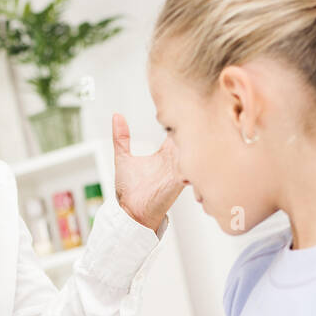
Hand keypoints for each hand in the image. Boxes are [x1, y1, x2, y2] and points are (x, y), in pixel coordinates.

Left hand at [111, 112, 183, 233]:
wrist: (130, 213)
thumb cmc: (129, 191)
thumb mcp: (123, 158)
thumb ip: (121, 138)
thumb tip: (116, 115)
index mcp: (165, 155)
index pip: (177, 133)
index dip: (179, 119)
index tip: (181, 103)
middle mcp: (175, 161)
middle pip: (189, 138)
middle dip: (193, 125)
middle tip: (195, 107)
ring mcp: (179, 170)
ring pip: (193, 150)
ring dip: (195, 138)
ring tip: (199, 121)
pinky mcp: (179, 181)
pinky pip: (191, 165)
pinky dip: (193, 156)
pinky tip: (192, 143)